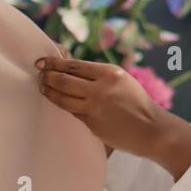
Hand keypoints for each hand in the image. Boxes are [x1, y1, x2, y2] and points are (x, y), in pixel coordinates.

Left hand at [34, 56, 190, 178]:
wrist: (151, 129)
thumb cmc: (136, 102)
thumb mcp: (121, 80)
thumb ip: (98, 75)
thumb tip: (69, 67)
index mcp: (109, 73)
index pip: (74, 65)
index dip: (54, 62)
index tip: (42, 61)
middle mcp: (101, 88)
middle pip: (64, 79)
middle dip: (47, 76)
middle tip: (40, 75)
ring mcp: (95, 107)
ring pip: (62, 97)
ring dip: (49, 91)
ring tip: (43, 88)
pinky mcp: (91, 123)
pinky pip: (71, 112)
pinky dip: (62, 105)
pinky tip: (56, 101)